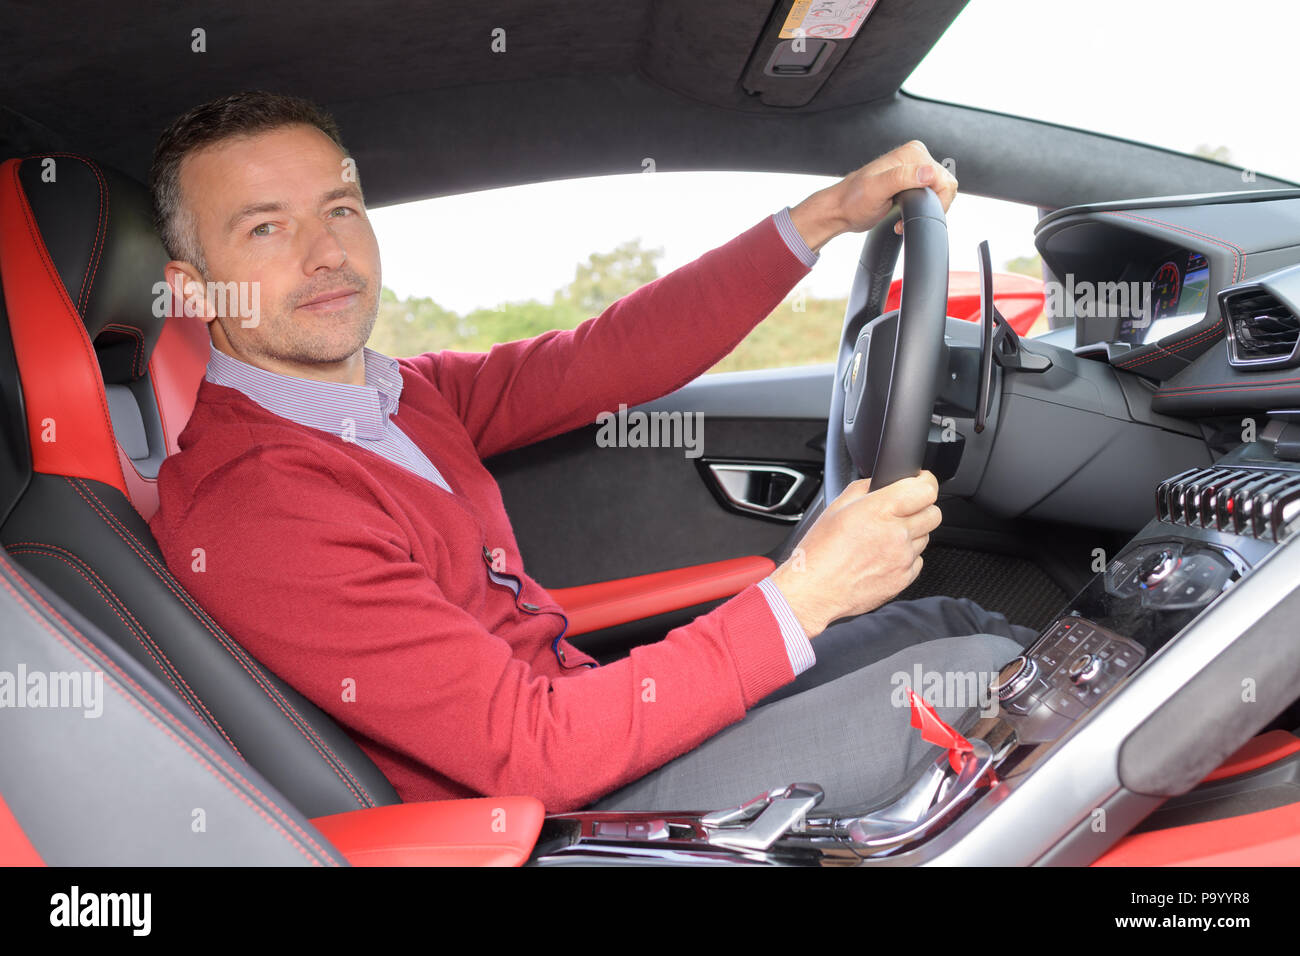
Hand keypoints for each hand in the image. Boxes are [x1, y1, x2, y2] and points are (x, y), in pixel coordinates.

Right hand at [769, 471, 941, 637]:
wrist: (815, 589)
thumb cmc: (820, 550)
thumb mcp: (837, 506)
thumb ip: (866, 489)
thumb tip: (884, 483)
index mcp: (881, 510)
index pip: (927, 489)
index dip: (926, 482)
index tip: (921, 483)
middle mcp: (897, 533)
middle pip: (934, 513)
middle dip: (921, 508)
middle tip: (902, 511)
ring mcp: (903, 558)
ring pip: (925, 537)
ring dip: (912, 534)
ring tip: (884, 539)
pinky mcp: (904, 578)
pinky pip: (917, 560)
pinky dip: (905, 557)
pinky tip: (883, 557)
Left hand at [787, 140, 958, 250]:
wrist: (841, 210)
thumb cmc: (852, 201)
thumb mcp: (875, 189)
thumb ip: (901, 178)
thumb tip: (929, 172)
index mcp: (912, 153)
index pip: (943, 179)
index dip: (934, 201)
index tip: (912, 211)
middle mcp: (916, 157)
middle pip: (945, 186)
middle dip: (929, 206)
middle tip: (905, 215)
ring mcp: (914, 169)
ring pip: (939, 192)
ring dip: (923, 209)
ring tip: (901, 215)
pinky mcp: (911, 181)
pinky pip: (930, 196)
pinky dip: (919, 209)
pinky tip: (901, 214)